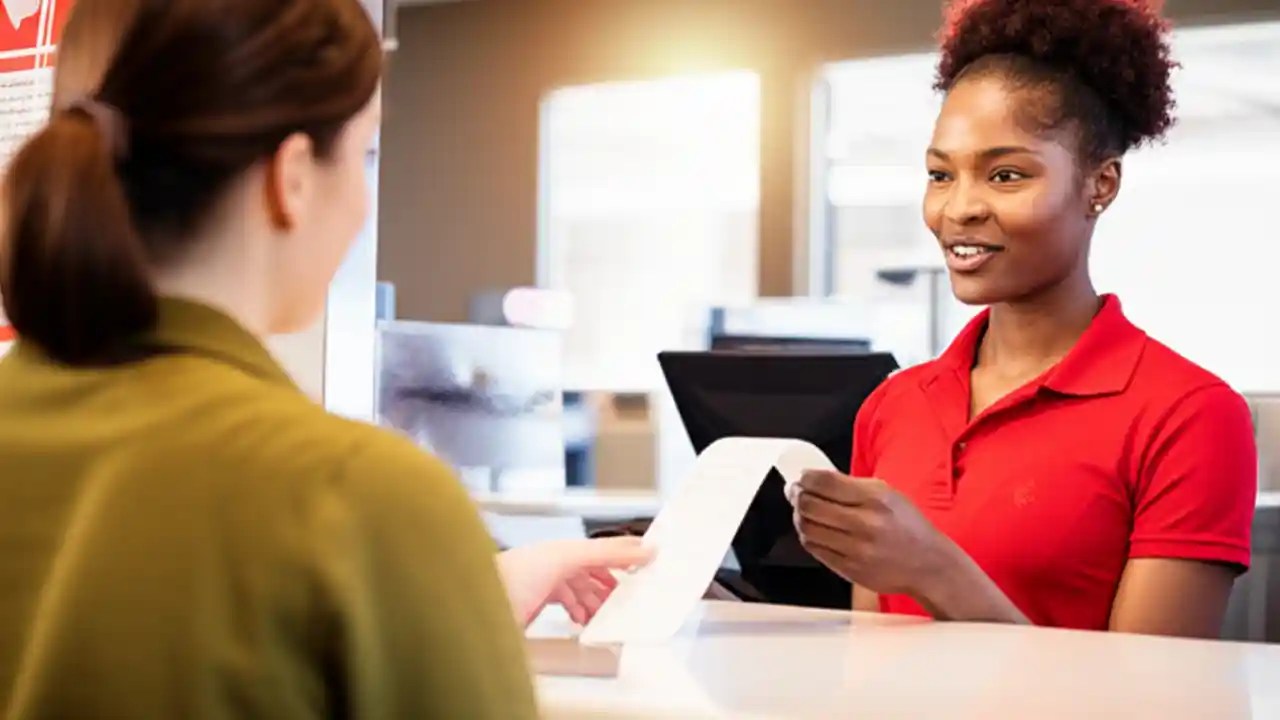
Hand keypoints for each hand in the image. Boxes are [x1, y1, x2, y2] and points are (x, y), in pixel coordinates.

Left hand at [497, 537, 652, 626]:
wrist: (476, 605)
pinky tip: (584, 622)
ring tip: (611, 616)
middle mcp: (552, 565)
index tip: (647, 566)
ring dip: (597, 604)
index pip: (603, 551)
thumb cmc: (511, 575)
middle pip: (593, 575)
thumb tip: (644, 548)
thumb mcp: (567, 557)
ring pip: (580, 594)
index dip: (625, 558)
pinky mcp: (534, 608)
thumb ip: (607, 552)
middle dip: (612, 588)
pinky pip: (565, 609)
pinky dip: (579, 616)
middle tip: (632, 600)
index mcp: (562, 549)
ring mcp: (543, 587)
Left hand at [790, 470, 953, 597]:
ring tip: (804, 511)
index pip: (824, 482)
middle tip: (795, 493)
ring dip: (799, 516)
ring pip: (807, 528)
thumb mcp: (887, 494)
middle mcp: (864, 523)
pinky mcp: (849, 569)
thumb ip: (851, 485)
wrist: (928, 565)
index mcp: (875, 498)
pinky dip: (809, 536)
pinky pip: (815, 549)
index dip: (805, 478)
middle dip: (796, 496)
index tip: (801, 478)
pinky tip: (815, 530)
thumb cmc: (908, 526)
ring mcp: (856, 549)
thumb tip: (814, 479)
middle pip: (809, 505)